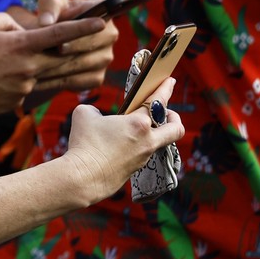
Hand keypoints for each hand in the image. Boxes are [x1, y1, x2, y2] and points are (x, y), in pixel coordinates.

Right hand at [0, 10, 117, 119]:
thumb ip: (10, 22)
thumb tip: (26, 30)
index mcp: (20, 44)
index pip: (59, 34)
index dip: (83, 26)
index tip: (102, 21)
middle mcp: (28, 67)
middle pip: (67, 58)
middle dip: (89, 48)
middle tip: (108, 41)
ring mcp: (25, 87)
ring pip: (59, 77)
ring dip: (79, 68)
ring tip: (97, 61)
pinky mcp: (19, 101)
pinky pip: (41, 88)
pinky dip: (53, 81)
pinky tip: (63, 77)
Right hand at [60, 78, 183, 204]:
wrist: (83, 178)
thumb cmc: (85, 144)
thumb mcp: (84, 114)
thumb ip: (95, 111)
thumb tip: (97, 118)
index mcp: (139, 123)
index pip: (158, 101)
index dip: (166, 88)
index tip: (170, 80)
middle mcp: (147, 141)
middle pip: (175, 129)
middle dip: (174, 118)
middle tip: (167, 113)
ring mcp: (143, 157)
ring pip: (158, 143)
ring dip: (151, 133)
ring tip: (133, 129)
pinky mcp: (135, 170)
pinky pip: (142, 154)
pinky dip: (136, 146)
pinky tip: (120, 145)